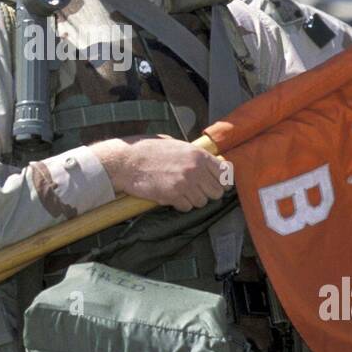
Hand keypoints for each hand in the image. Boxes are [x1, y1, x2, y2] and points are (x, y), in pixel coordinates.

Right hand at [90, 135, 228, 211]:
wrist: (126, 161)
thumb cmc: (147, 150)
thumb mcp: (175, 144)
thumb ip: (192, 154)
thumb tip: (207, 163)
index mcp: (198, 154)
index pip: (225, 173)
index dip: (223, 181)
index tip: (219, 185)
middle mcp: (195, 169)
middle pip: (217, 191)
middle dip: (207, 193)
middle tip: (195, 190)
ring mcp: (185, 183)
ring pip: (202, 202)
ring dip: (192, 200)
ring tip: (180, 192)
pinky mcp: (173, 195)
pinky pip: (187, 207)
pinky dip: (180, 205)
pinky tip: (171, 196)